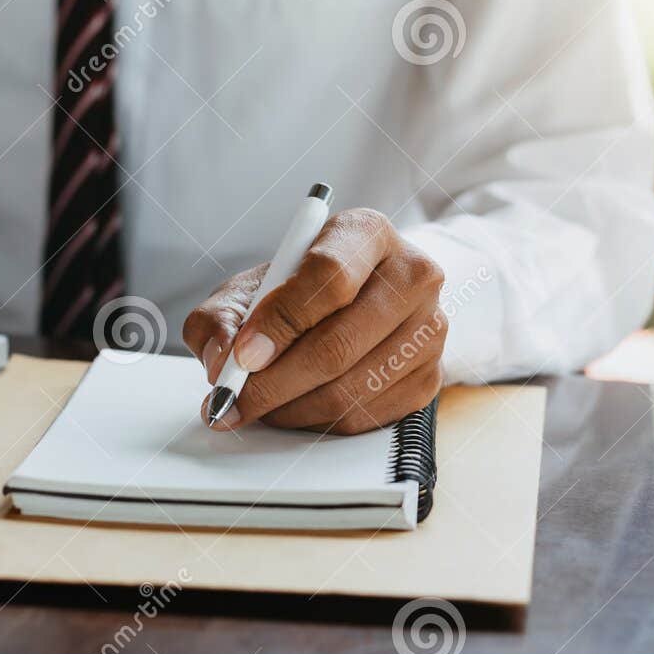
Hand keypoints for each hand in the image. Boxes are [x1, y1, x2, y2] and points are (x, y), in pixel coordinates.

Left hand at [183, 208, 445, 434]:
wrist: (354, 303)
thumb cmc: (297, 290)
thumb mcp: (250, 287)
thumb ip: (221, 317)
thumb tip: (223, 358)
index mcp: (366, 232)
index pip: (330, 275)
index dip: (281, 321)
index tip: (243, 356)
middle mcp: (412, 274)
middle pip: (339, 343)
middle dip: (275, 382)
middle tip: (233, 399)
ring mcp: (429, 328)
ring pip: (350, 389)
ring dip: (290, 408)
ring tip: (258, 405)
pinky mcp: (431, 376)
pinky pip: (365, 416)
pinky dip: (317, 422)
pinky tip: (294, 407)